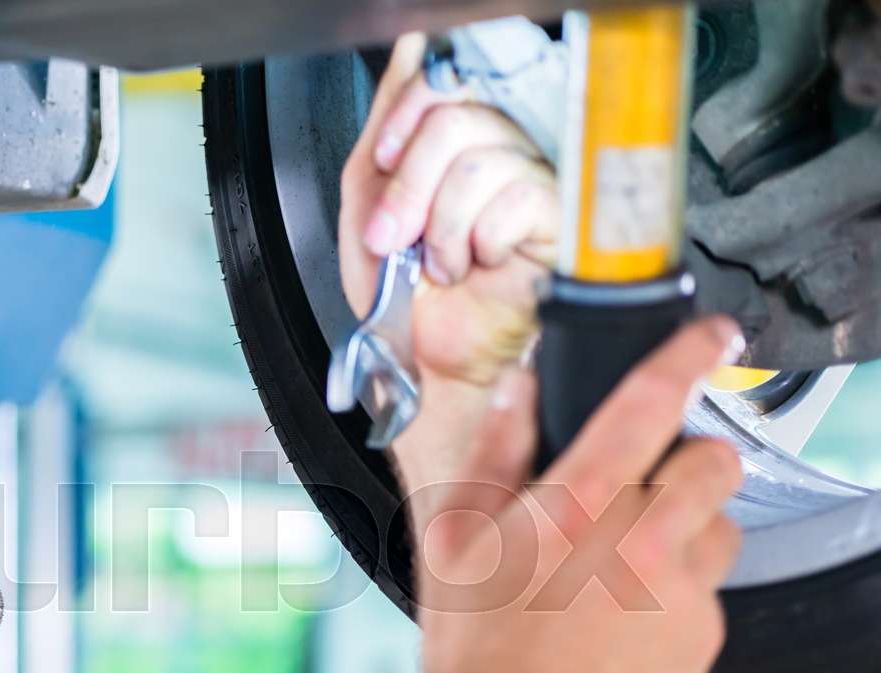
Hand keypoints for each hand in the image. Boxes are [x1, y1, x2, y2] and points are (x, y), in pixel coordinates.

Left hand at [338, 34, 558, 496]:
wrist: (421, 364)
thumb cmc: (402, 297)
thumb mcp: (368, 199)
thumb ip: (386, 122)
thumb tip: (409, 49)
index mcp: (462, 144)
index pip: (447, 83)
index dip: (406, 120)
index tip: (384, 164)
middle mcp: (505, 157)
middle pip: (459, 117)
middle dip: (409, 187)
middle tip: (400, 238)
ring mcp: (538, 186)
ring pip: (482, 160)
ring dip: (440, 225)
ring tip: (443, 262)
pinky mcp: (562, 225)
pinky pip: (517, 197)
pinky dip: (477, 241)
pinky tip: (477, 267)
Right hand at [410, 318, 745, 672]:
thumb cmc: (468, 641)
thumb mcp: (452, 535)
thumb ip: (494, 449)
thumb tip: (524, 386)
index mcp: (573, 506)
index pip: (650, 404)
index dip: (689, 353)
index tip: (711, 333)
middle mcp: (638, 545)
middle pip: (714, 461)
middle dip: (689, 460)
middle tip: (648, 485)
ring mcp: (680, 598)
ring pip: (721, 527)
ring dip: (686, 529)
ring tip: (626, 566)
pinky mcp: (703, 642)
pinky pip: (712, 591)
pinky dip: (679, 591)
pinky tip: (625, 618)